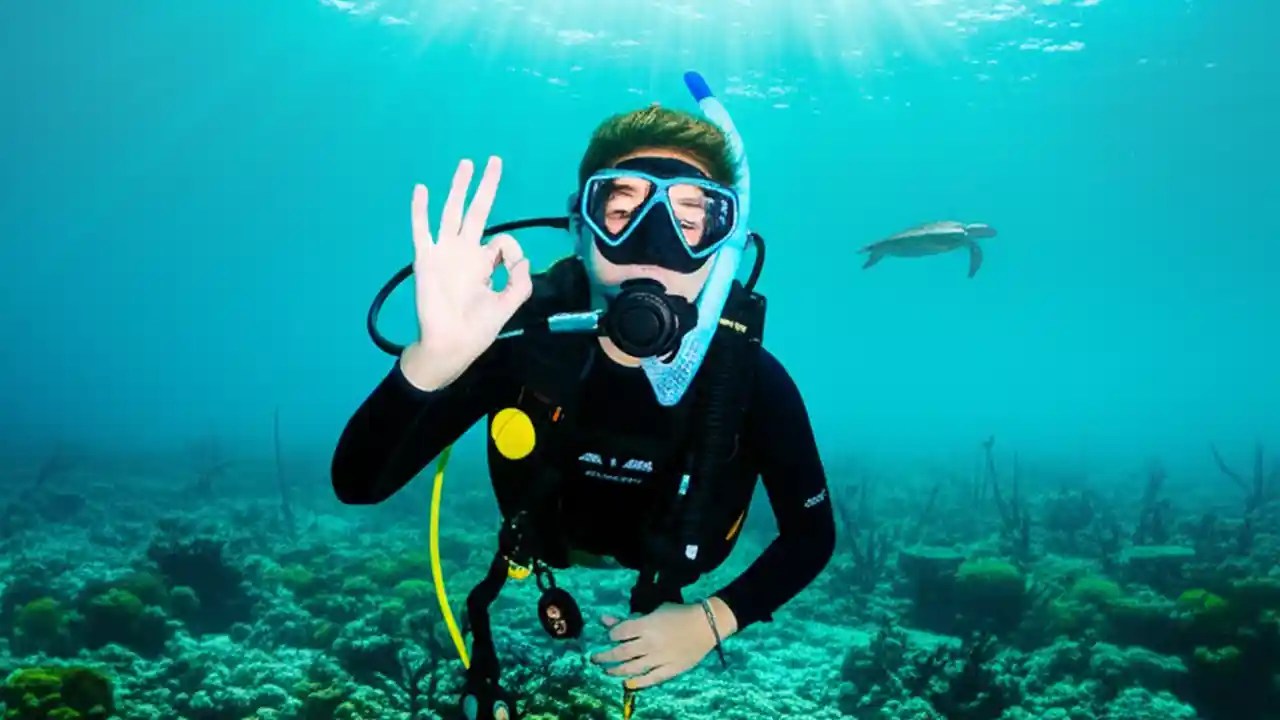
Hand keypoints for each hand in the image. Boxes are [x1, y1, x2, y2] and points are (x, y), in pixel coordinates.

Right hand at [400, 156, 532, 389]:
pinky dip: (420, 210)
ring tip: (466, 164)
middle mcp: (465, 252)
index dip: (512, 249)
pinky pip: (422, 229)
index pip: (501, 240)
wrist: (450, 344)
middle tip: (494, 160)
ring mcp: (444, 252)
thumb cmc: (476, 328)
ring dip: (459, 187)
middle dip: (485, 186)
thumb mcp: (507, 304)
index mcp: (484, 263)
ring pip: (452, 212)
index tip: (512, 267)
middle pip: (477, 211)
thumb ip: (520, 282)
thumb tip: (522, 258)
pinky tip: (422, 190)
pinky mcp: (426, 258)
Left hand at [590, 600, 735, 689]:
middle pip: (621, 653)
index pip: (619, 633)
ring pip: (632, 668)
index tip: (608, 637)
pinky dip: (637, 683)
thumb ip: (629, 618)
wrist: (707, 625)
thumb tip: (604, 619)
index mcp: (646, 625)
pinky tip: (626, 683)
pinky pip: (651, 679)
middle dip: (605, 657)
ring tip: (607, 671)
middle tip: (595, 659)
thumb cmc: (679, 613)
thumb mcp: (654, 610)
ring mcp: (660, 658)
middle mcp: (650, 643)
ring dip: (616, 671)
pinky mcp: (670, 670)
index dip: (610, 636)